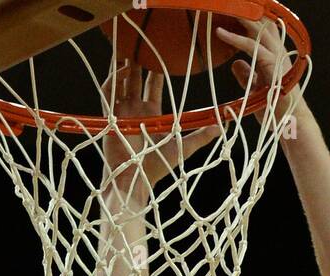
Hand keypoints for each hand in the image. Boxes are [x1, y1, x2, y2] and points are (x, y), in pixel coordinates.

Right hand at [101, 61, 220, 201]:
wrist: (135, 181)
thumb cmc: (156, 168)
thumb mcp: (183, 148)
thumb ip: (201, 136)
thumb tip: (222, 125)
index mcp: (151, 113)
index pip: (153, 85)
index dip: (156, 70)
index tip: (163, 52)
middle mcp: (135, 109)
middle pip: (135, 78)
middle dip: (137, 61)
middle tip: (143, 41)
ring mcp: (121, 111)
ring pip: (120, 81)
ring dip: (123, 64)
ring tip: (128, 48)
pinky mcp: (109, 116)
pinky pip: (107, 92)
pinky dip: (113, 79)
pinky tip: (122, 68)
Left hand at [216, 17, 304, 126]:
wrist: (289, 123)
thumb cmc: (275, 109)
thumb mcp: (256, 88)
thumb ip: (246, 73)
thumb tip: (235, 63)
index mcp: (275, 53)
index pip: (262, 27)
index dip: (248, 17)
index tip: (232, 9)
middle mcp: (278, 49)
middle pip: (260, 21)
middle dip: (244, 10)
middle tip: (225, 4)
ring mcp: (277, 55)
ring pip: (256, 27)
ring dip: (238, 16)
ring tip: (220, 9)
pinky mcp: (273, 63)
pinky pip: (251, 46)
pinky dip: (235, 38)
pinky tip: (221, 33)